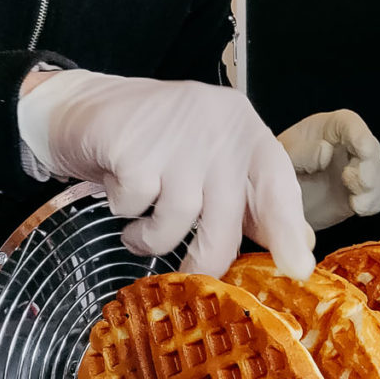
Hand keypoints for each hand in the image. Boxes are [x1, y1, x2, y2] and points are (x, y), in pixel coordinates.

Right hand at [17, 69, 314, 278]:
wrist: (82, 105)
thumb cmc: (154, 142)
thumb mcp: (207, 162)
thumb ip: (246, 198)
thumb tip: (293, 250)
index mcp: (244, 130)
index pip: (276, 183)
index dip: (287, 229)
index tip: (297, 267)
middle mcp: (217, 128)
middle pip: (224, 220)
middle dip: (205, 259)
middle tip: (188, 273)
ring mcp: (175, 136)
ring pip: (175, 221)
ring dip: (151, 235)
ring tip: (139, 221)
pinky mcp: (133, 147)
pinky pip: (134, 208)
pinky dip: (122, 209)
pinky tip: (117, 186)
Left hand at [277, 110, 379, 230]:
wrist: (277, 201)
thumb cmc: (276, 170)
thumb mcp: (281, 157)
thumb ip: (301, 152)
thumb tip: (326, 151)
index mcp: (328, 128)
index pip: (350, 124)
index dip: (360, 136)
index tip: (363, 151)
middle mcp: (348, 144)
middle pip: (373, 149)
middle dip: (369, 169)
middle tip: (354, 183)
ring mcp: (358, 168)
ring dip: (374, 190)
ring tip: (355, 203)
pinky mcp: (363, 191)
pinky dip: (377, 202)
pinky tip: (359, 208)